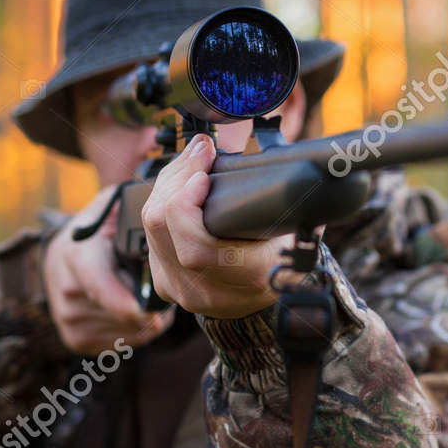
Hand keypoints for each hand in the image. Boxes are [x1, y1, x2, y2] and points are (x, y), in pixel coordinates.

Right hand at [43, 184, 175, 353]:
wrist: (65, 255)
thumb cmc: (100, 230)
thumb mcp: (111, 208)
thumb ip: (132, 208)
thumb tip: (162, 210)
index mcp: (75, 255)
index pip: (100, 286)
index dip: (125, 304)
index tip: (152, 315)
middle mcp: (65, 290)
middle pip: (118, 314)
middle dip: (147, 307)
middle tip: (164, 290)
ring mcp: (67, 319)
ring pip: (123, 331)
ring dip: (145, 321)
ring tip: (148, 298)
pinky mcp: (74, 339)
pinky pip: (118, 344)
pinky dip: (136, 333)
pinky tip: (136, 312)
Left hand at [141, 133, 292, 319]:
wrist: (267, 298)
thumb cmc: (286, 258)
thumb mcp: (299, 233)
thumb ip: (292, 206)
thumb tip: (296, 166)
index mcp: (246, 280)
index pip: (195, 250)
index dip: (188, 205)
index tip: (205, 174)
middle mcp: (206, 290)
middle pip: (163, 227)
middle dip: (177, 178)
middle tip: (200, 150)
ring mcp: (179, 289)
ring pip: (151, 226)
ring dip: (168, 184)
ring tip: (192, 158)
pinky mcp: (163, 280)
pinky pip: (149, 234)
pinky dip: (162, 200)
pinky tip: (179, 182)